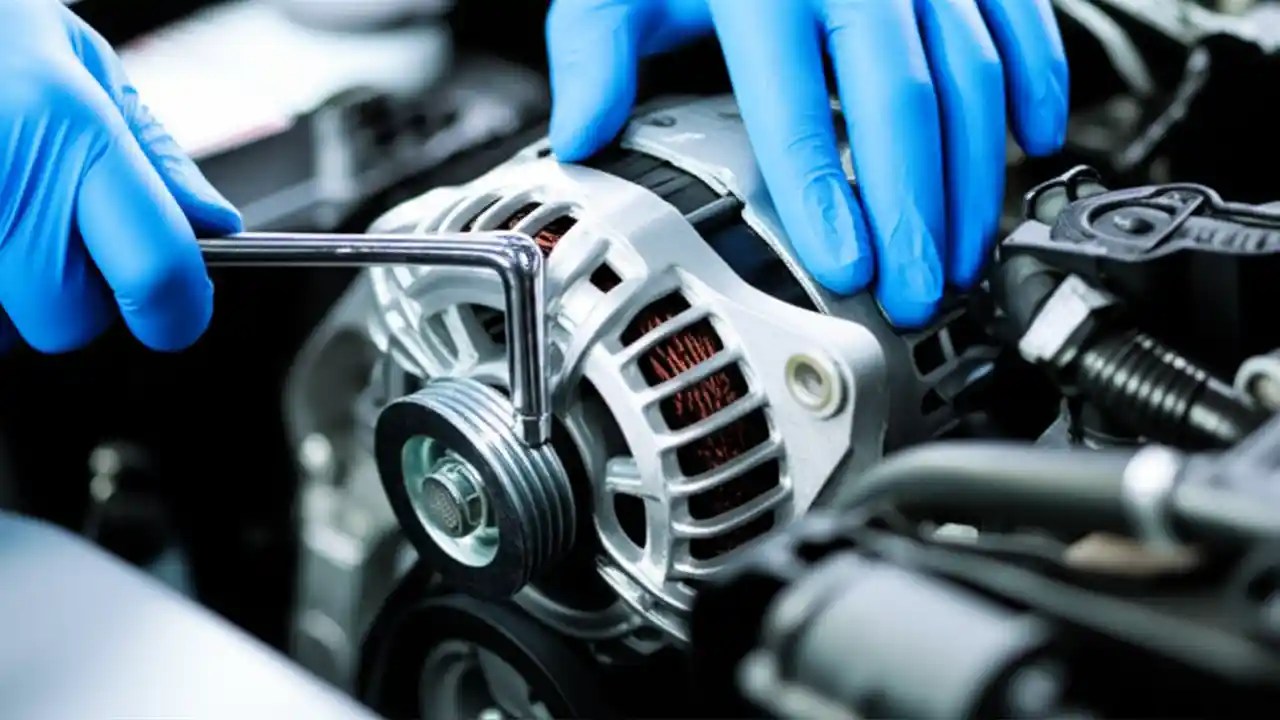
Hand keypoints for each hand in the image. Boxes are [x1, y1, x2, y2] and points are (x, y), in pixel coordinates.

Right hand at [0, 0, 240, 353]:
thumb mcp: (81, 61)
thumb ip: (153, 154)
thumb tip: (214, 226)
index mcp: (68, 127)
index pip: (155, 271)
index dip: (179, 309)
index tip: (181, 309)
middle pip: (70, 320)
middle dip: (80, 293)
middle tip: (58, 226)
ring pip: (5, 330)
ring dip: (13, 292)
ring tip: (3, 208)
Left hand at [546, 0, 1068, 326]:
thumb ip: (596, 50)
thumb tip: (582, 134)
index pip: (795, 110)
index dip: (824, 197)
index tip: (846, 268)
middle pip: (901, 104)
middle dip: (915, 213)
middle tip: (915, 294)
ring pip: (973, 73)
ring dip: (974, 175)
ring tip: (961, 255)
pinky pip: (1023, 17)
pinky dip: (1040, 79)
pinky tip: (1033, 143)